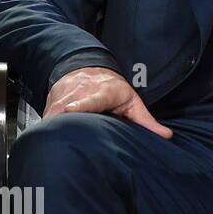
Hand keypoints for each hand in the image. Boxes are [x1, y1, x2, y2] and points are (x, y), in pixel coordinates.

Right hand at [43, 66, 173, 137]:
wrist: (86, 69)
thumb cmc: (111, 88)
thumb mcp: (131, 101)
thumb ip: (146, 120)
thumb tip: (166, 135)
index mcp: (99, 93)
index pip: (86, 101)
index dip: (76, 106)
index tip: (66, 111)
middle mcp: (77, 93)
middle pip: (64, 110)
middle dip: (60, 123)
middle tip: (59, 141)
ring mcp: (61, 97)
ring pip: (52, 115)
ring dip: (52, 128)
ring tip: (53, 145)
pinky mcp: (50, 103)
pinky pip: (46, 118)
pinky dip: (46, 129)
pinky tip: (49, 141)